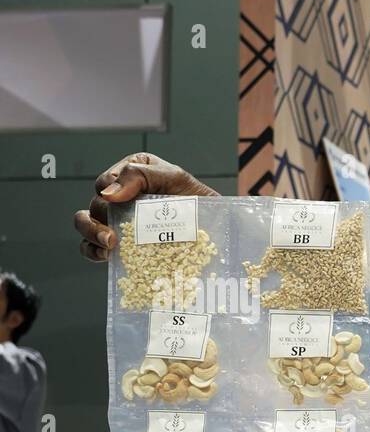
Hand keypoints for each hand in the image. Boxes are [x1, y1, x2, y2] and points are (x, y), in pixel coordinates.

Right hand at [74, 153, 218, 261]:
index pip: (106, 181)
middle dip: (98, 220)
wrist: (219, 229)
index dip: (107, 193)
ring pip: (87, 223)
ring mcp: (120, 221)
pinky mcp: (123, 244)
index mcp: (132, 174)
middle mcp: (122, 196)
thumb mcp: (175, 178)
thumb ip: (140, 176)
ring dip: (91, 233)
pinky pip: (94, 247)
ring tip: (109, 245)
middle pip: (95, 205)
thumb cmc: (200, 201)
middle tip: (112, 237)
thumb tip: (108, 193)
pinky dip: (93, 251)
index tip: (118, 205)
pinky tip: (106, 256)